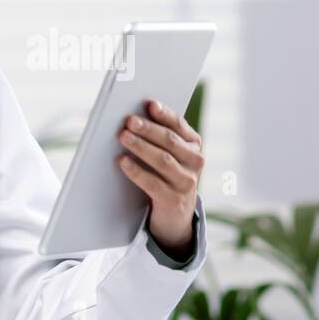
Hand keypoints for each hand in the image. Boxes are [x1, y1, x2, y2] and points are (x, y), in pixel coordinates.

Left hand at [116, 99, 203, 252]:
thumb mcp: (169, 155)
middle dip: (148, 129)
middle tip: (130, 121)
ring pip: (163, 160)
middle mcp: (195, 162)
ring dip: (141, 147)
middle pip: (170, 141)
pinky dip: (137, 171)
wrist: (176, 215)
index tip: (150, 104)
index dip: (165, 114)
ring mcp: (186, 183)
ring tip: (123, 137)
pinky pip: (153, 183)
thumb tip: (135, 117)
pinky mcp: (173, 200)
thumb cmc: (166, 175)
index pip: (179, 126)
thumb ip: (159, 137)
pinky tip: (123, 161)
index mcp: (194, 145)